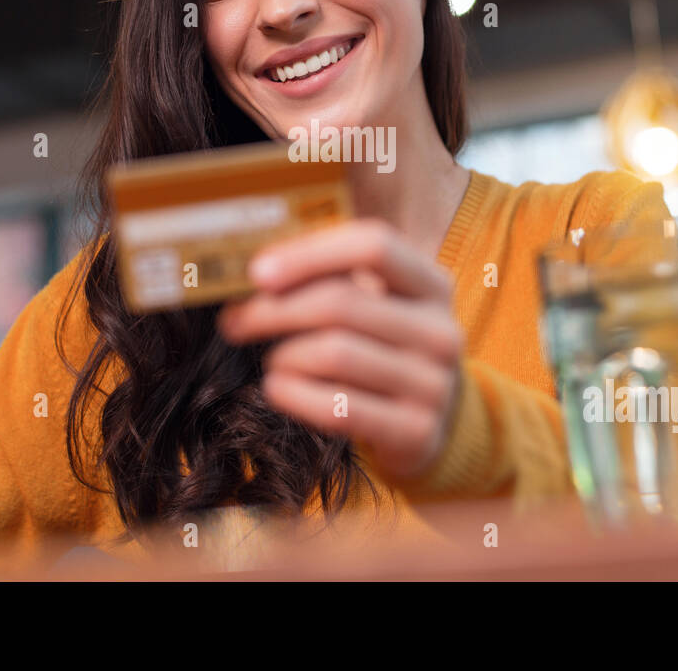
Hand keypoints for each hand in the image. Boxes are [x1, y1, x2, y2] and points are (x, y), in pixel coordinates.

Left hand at [216, 218, 463, 481]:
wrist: (434, 424)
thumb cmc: (384, 350)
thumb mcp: (380, 306)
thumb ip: (334, 277)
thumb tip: (256, 269)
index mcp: (432, 284)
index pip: (373, 246)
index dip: (310, 254)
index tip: (257, 272)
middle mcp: (443, 330)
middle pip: (342, 303)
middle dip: (274, 310)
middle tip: (234, 321)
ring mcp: (435, 384)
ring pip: (335, 354)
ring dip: (283, 356)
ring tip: (271, 361)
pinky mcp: (418, 431)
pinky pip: (339, 408)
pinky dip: (294, 395)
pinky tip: (276, 388)